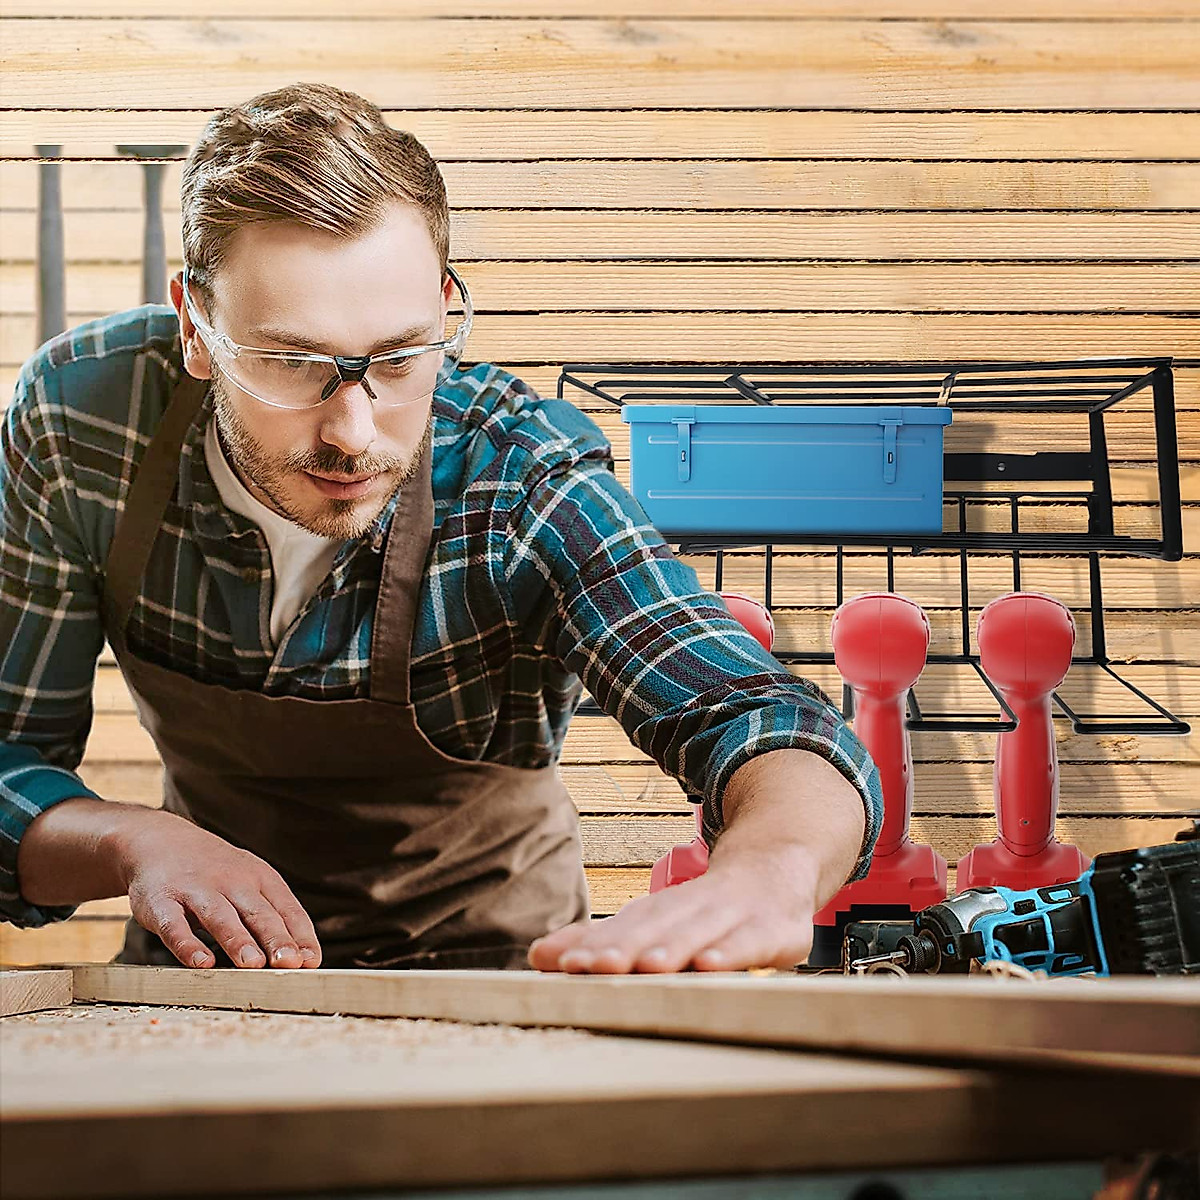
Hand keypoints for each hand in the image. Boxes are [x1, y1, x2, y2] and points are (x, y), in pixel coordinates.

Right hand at [113, 809, 321, 969]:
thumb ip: (271, 916)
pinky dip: (188, 945)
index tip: (311, 961)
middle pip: (259, 913)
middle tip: (289, 964)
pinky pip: (175, 926)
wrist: (160, 840)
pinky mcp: (163, 903)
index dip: (301, 936)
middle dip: (276, 939)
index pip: (287, 909)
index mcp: (260, 878)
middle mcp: (232, 882)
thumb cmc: (216, 872)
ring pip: (221, 917)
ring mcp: (197, 890)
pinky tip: (201, 963)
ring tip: (253, 965)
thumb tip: (302, 958)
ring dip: (238, 941)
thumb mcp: (249, 882)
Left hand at [527, 849, 817, 973]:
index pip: (622, 927)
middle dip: (622, 947)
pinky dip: (731, 952)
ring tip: (644, 967)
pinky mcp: (770, 929)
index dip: (594, 945)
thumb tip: (538, 955)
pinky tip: (711, 965)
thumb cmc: (707, 909)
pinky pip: (749, 941)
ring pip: (698, 931)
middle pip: (653, 927)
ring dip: (671, 948)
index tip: (561, 964)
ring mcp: (733, 915)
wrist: (778, 865)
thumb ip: (602, 940)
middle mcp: (691, 908)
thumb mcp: (656, 921)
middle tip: (590, 967)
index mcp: (660, 910)